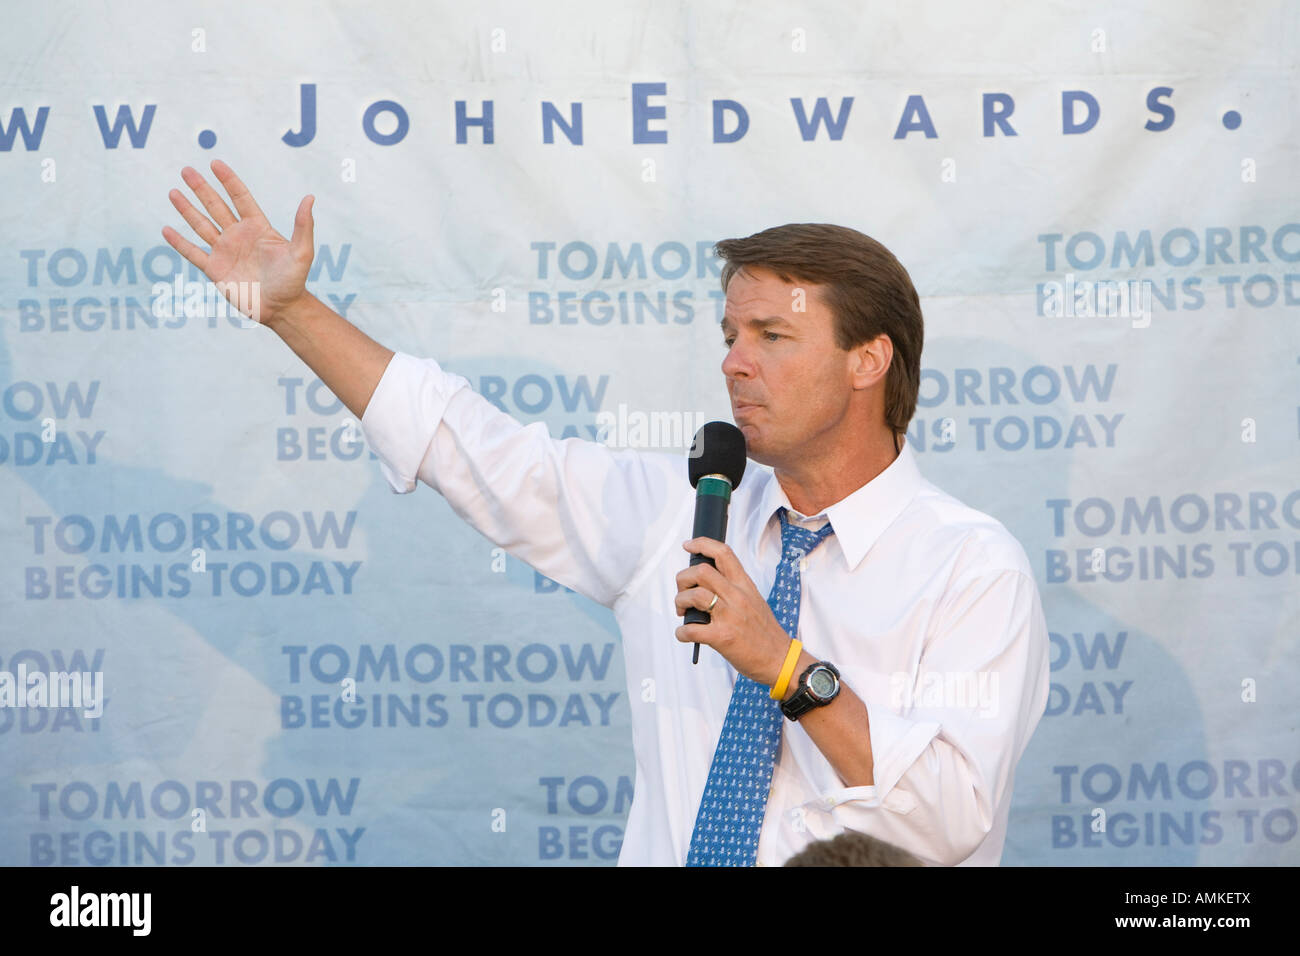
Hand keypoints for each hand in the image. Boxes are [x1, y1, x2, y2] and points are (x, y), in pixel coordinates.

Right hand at [161, 160, 314, 324]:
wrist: (281, 308)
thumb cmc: (294, 281)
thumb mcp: (302, 252)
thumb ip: (303, 226)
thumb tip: (310, 197)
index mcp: (258, 227)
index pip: (240, 197)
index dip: (228, 180)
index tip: (215, 163)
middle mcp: (238, 236)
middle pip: (216, 206)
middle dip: (201, 188)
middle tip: (186, 170)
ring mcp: (225, 251)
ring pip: (201, 225)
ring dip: (187, 209)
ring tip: (173, 192)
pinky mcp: (215, 270)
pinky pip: (193, 253)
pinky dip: (179, 243)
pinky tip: (166, 230)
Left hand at [674, 537, 790, 684]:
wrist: (779, 659)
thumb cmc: (764, 632)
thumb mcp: (754, 601)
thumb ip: (733, 589)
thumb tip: (704, 583)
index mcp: (744, 586)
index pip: (723, 553)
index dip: (702, 544)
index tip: (688, 546)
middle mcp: (737, 597)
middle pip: (701, 571)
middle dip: (683, 579)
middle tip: (683, 592)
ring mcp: (729, 616)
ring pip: (693, 595)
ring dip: (680, 602)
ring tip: (683, 612)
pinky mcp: (722, 638)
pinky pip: (690, 629)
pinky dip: (681, 632)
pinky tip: (684, 634)